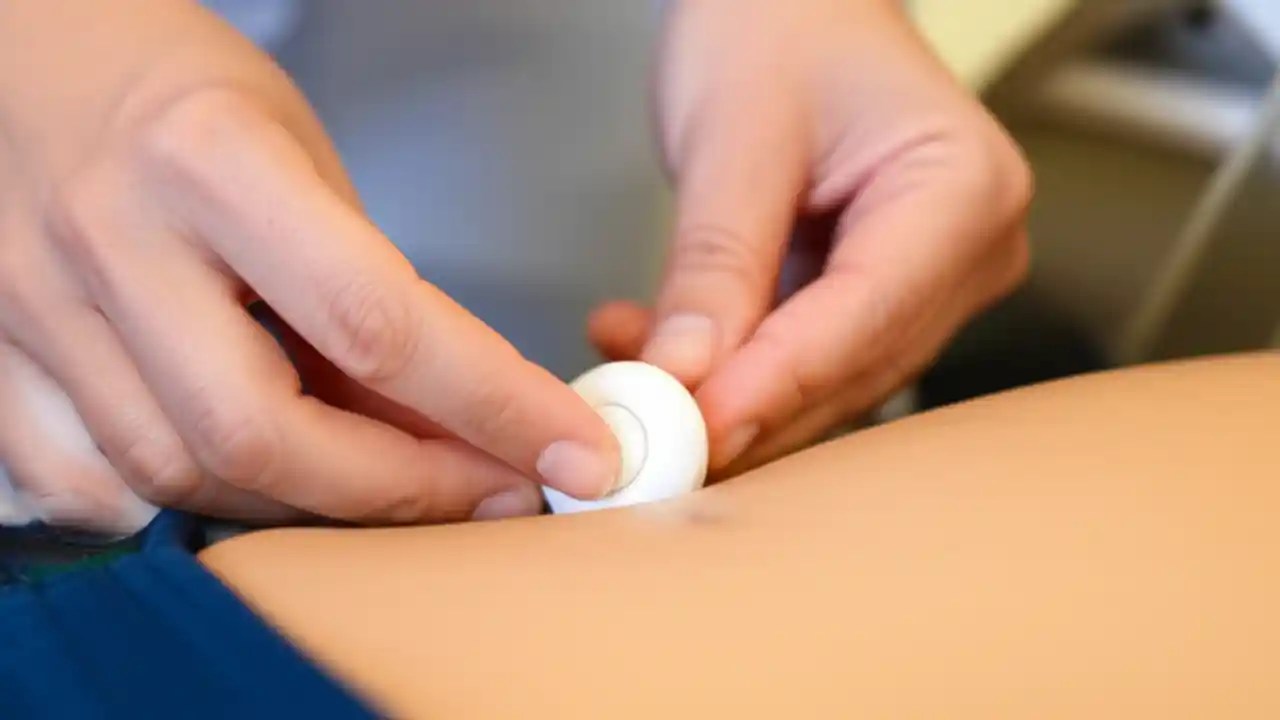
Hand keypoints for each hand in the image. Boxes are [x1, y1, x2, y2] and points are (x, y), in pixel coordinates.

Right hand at [0, 1, 617, 532]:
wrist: (21, 57)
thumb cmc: (179, 95)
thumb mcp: (300, 156)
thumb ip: (362, 293)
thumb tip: (448, 430)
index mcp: (210, 159)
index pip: (377, 324)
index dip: (494, 409)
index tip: (575, 456)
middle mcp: (110, 239)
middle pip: (265, 433)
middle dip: (401, 491)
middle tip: (492, 492)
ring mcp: (31, 307)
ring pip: (177, 474)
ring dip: (306, 505)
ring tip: (383, 478)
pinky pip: (84, 486)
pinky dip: (183, 501)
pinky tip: (245, 470)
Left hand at [590, 0, 1031, 473]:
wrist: (792, 5)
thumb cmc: (778, 27)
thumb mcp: (734, 136)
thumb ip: (713, 264)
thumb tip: (683, 380)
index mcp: (964, 189)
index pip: (865, 314)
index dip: (773, 385)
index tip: (690, 432)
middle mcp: (968, 251)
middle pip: (850, 365)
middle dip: (743, 407)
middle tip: (645, 435)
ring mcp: (929, 282)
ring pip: (822, 378)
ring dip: (723, 394)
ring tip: (628, 382)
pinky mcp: (877, 298)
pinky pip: (801, 358)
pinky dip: (725, 368)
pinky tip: (650, 354)